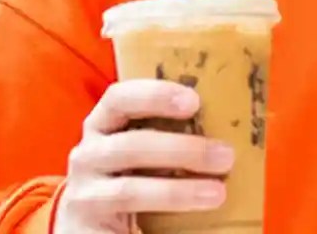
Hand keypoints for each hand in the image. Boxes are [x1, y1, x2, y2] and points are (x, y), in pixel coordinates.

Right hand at [54, 79, 234, 232]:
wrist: (96, 226)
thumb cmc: (134, 177)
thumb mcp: (148, 151)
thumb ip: (175, 135)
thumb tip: (232, 127)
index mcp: (103, 124)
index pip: (119, 98)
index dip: (155, 95)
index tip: (194, 101)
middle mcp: (87, 154)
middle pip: (130, 145)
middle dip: (182, 149)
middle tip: (225, 155)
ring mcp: (84, 191)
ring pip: (129, 189)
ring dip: (178, 190)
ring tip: (218, 192)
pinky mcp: (88, 224)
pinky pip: (126, 217)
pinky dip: (159, 214)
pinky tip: (192, 212)